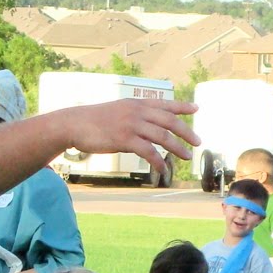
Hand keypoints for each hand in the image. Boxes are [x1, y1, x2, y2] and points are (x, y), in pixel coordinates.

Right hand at [54, 98, 198, 171]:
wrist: (74, 124)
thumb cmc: (95, 119)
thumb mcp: (118, 110)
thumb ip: (135, 114)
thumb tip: (150, 124)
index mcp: (136, 104)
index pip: (164, 104)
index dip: (181, 106)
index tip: (196, 109)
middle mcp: (136, 111)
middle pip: (169, 120)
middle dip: (186, 132)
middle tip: (198, 142)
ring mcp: (131, 124)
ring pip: (162, 136)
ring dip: (177, 148)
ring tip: (187, 156)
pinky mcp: (124, 139)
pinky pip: (148, 151)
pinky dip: (158, 161)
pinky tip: (163, 168)